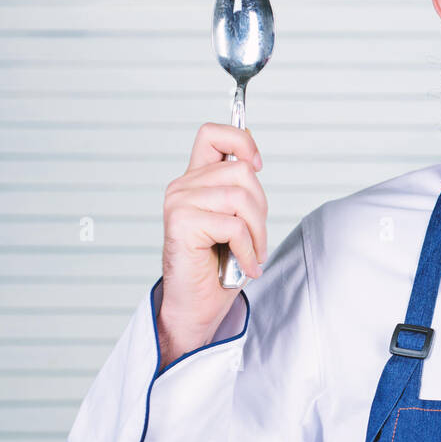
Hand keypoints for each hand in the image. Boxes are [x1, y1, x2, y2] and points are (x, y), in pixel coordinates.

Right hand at [158, 123, 268, 366]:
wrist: (197, 307)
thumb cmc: (217, 267)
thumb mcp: (237, 219)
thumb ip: (240, 190)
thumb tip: (253, 163)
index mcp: (195, 181)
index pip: (212, 134)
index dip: (241, 140)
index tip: (257, 164)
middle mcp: (182, 187)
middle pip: (242, 171)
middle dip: (261, 207)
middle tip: (256, 237)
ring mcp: (179, 203)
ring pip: (241, 198)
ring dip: (257, 232)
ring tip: (252, 254)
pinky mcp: (181, 223)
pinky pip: (233, 226)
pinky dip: (247, 249)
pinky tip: (245, 265)